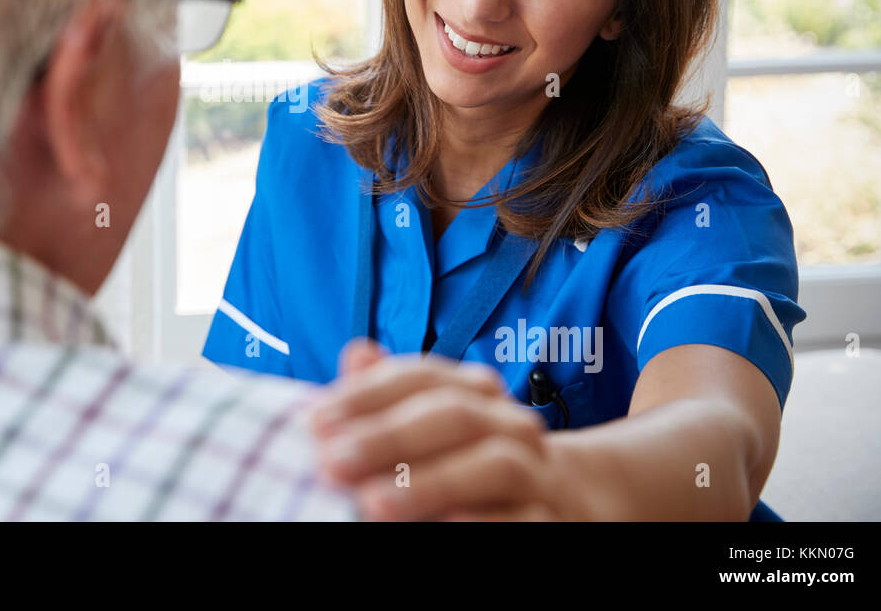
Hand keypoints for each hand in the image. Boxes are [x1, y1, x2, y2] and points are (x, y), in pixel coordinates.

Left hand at [307, 339, 586, 520]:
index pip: (421, 378)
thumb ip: (389, 396)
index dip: (366, 394)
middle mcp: (510, 424)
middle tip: (332, 462)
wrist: (566, 500)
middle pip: (453, 415)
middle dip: (388, 436)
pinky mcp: (552, 520)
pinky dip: (481, 521)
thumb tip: (355, 353)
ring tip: (373, 502)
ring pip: (494, 465)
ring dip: (430, 481)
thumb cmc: (470, 459)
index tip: (314, 421)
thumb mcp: (430, 423)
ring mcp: (538, 472)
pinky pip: (524, 520)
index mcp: (476, 391)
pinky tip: (440, 526)